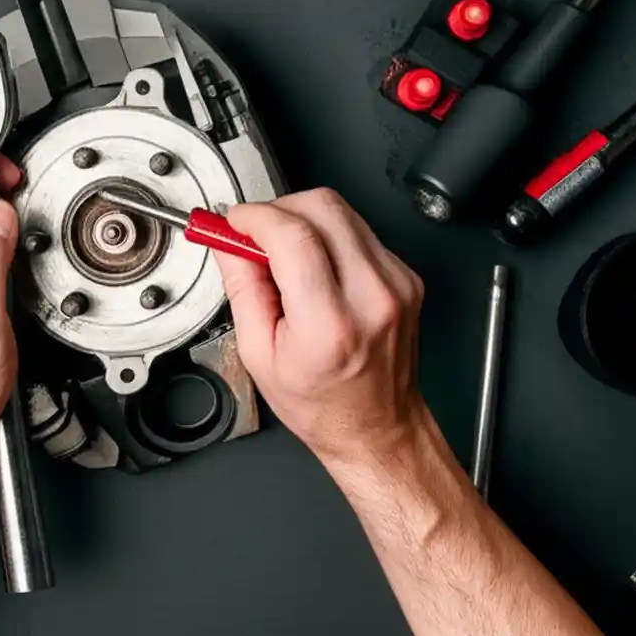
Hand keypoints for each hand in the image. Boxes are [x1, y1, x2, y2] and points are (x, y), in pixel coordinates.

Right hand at [213, 189, 425, 462]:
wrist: (377, 428)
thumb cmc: (322, 405)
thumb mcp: (259, 355)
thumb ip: (242, 290)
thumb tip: (229, 244)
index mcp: (329, 324)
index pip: (293, 236)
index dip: (255, 217)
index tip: (234, 222)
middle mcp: (371, 297)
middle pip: (322, 208)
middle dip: (278, 209)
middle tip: (255, 234)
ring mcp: (396, 283)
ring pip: (342, 212)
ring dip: (303, 220)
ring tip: (284, 256)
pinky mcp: (406, 276)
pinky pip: (359, 232)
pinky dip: (328, 237)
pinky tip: (315, 268)